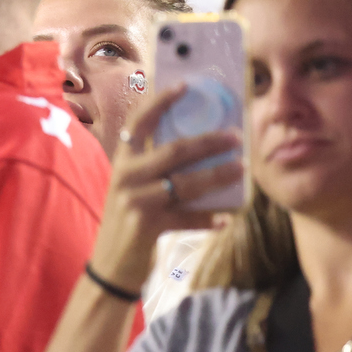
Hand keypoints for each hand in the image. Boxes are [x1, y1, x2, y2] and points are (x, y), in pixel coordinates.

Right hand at [89, 85, 240, 293]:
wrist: (110, 265)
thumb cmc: (128, 222)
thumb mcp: (132, 189)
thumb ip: (153, 169)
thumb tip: (198, 149)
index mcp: (122, 162)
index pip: (139, 122)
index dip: (160, 102)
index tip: (185, 86)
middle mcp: (126, 176)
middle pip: (174, 150)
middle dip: (208, 141)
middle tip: (235, 135)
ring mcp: (135, 201)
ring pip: (186, 182)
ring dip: (217, 174)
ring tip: (240, 167)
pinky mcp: (147, 226)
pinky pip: (187, 218)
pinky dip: (208, 218)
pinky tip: (226, 218)